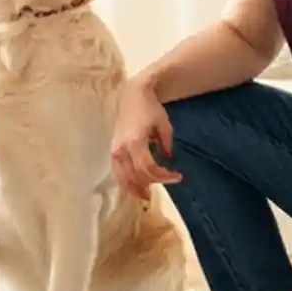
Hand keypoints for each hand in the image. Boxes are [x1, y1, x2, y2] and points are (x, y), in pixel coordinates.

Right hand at [110, 77, 181, 199]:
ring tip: (147, 195)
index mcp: (135, 142)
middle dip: (152, 183)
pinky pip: (118, 172)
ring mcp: (115, 150)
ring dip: (135, 188)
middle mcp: (122, 148)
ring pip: (123, 177)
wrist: (131, 95)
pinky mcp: (113, 150)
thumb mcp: (164, 125)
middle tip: (168, 182)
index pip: (148, 168)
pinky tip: (135, 187)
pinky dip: (126, 182)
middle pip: (136, 176)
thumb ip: (166, 145)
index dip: (163, 176)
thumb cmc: (149, 108)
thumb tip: (167, 159)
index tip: (178, 176)